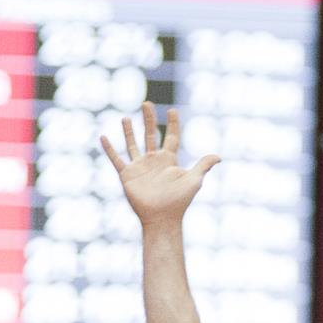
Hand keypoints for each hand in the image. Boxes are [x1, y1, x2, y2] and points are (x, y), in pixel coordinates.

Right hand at [101, 102, 218, 225]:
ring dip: (129, 131)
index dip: (173, 124)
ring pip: (132, 144)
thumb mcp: (194, 180)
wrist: (162, 218)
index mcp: (169, 160)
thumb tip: (219, 156)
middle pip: (151, 134)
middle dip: (148, 119)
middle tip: (147, 103)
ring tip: (125, 117)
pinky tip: (103, 137)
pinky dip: (109, 149)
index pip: (172, 137)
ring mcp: (140, 167)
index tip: (173, 110)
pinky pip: (116, 159)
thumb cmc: (179, 202)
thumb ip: (203, 166)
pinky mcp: (127, 175)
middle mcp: (154, 161)